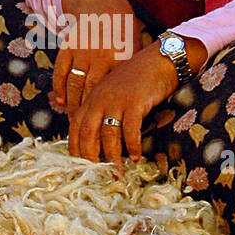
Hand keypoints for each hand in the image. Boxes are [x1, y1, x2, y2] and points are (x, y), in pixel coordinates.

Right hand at [51, 0, 150, 120]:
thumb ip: (128, 76)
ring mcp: (81, 51)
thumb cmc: (124, 35)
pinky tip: (61, 103)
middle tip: (88, 131)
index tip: (108, 131)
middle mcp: (99, 56)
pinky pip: (60, 73)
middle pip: (90, 92)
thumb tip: (135, 106)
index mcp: (119, 59)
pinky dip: (59, 90)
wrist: (104, 6)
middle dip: (88, 115)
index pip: (112, 93)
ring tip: (73, 122)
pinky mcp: (67, 47)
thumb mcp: (132, 53)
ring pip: (73, 84)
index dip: (108, 113)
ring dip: (72, 105)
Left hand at [67, 42, 183, 167]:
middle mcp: (100, 98)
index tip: (81, 164)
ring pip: (109, 134)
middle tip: (98, 174)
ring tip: (118, 172)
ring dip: (113, 157)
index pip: (76, 126)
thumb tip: (99, 140)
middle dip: (91, 157)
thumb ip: (103, 110)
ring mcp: (117, 99)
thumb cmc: (138, 80)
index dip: (77, 147)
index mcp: (92, 98)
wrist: (158, 60)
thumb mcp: (113, 93)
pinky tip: (136, 157)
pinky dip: (132, 146)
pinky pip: (130, 129)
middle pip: (88, 133)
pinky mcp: (135, 102)